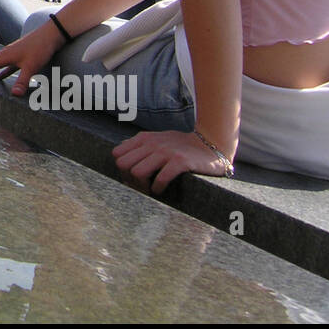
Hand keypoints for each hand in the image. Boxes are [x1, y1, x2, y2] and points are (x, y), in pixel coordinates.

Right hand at [0, 24, 59, 90]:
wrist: (51, 34)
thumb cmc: (41, 48)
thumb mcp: (32, 66)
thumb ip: (22, 81)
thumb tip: (14, 95)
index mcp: (3, 57)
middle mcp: (4, 55)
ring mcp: (11, 55)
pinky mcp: (20, 57)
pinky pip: (5, 67)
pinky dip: (0, 73)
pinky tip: (0, 78)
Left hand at [112, 129, 232, 193]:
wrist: (210, 143)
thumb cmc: (180, 145)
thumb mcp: (156, 139)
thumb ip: (139, 145)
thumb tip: (119, 156)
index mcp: (144, 138)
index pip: (117, 155)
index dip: (122, 169)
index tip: (132, 178)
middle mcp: (152, 143)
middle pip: (123, 165)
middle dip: (130, 179)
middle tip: (141, 186)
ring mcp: (166, 151)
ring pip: (137, 172)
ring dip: (142, 186)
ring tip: (151, 189)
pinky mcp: (180, 161)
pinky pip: (160, 178)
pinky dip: (158, 188)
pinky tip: (161, 190)